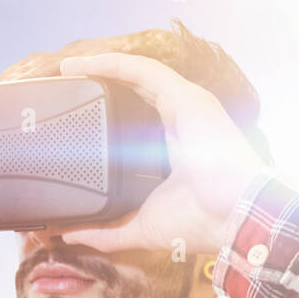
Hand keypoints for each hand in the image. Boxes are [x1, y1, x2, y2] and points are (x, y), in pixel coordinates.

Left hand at [54, 53, 265, 255]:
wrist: (233, 215)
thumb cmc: (201, 222)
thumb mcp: (142, 228)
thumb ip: (106, 232)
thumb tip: (70, 235)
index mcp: (173, 149)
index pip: (137, 123)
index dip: (107, 116)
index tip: (74, 119)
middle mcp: (179, 122)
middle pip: (134, 93)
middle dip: (101, 85)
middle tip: (66, 85)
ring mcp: (185, 105)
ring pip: (137, 74)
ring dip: (101, 66)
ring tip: (68, 66)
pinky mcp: (186, 96)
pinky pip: (144, 69)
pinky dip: (113, 62)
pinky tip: (85, 62)